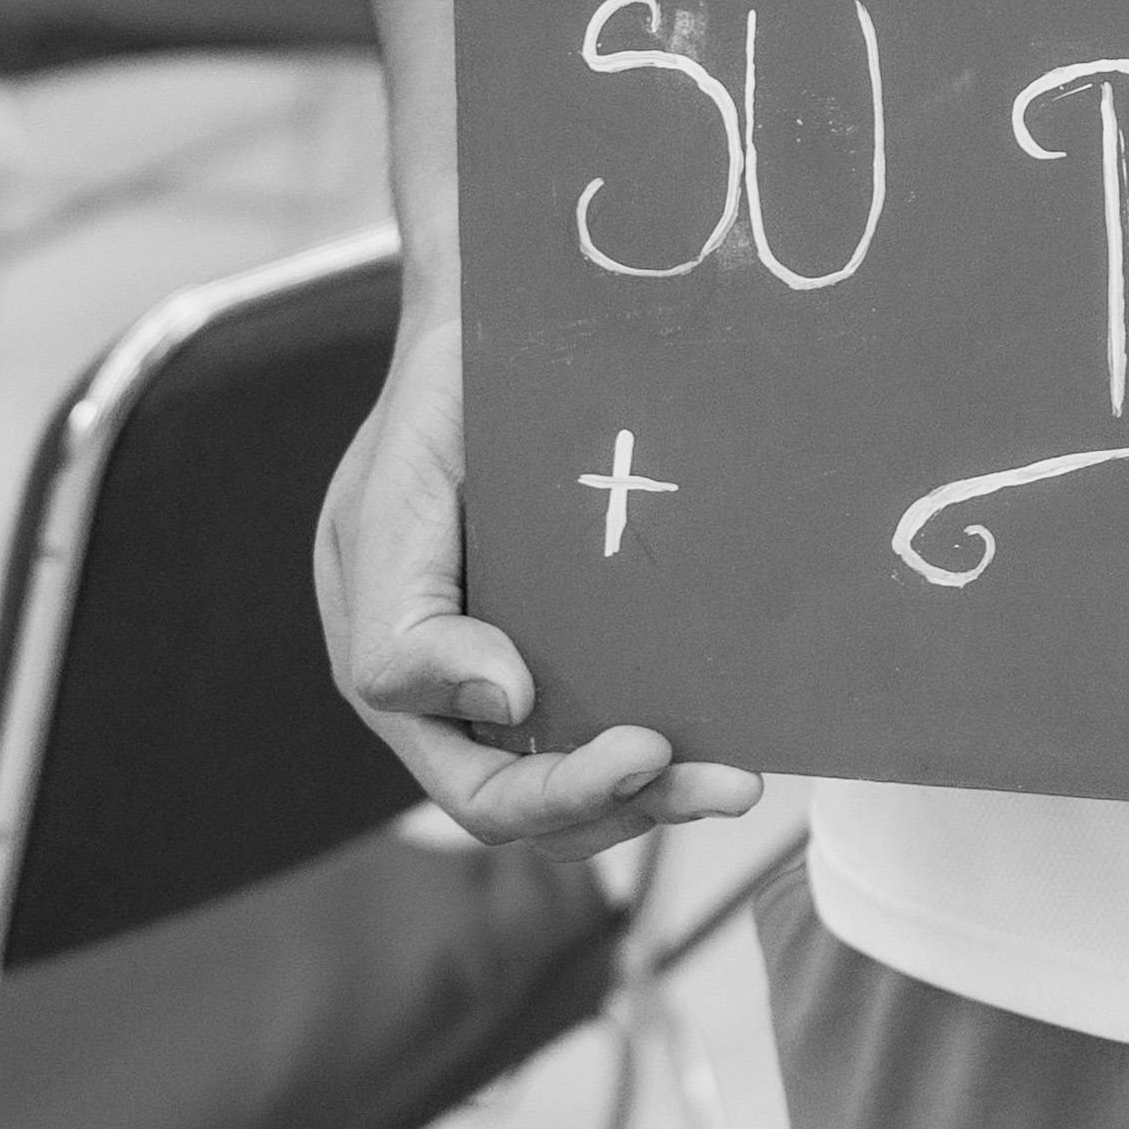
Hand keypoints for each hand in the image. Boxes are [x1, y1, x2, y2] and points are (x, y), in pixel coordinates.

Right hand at [315, 302, 760, 862]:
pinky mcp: (568, 636)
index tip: (642, 743)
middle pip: (530, 803)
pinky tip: (731, 729)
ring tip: (737, 779)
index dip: (557, 786)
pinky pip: (607, 713)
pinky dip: (666, 741)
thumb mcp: (396, 496)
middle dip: (626, 806)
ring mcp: (508, 665)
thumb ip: (407, 620)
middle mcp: (447, 688)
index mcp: (391, 666)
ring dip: (658, 795)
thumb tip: (503, 700)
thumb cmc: (439, 399)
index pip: (469, 780)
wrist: (490, 322)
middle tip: (724, 784)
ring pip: (574, 780)